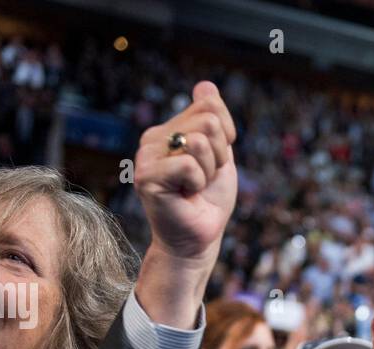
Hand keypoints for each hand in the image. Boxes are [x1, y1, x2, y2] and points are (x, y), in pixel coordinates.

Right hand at [135, 80, 237, 268]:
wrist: (199, 238)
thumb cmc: (209, 200)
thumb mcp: (220, 154)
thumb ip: (214, 120)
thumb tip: (204, 84)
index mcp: (169, 129)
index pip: (210, 105)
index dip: (226, 135)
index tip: (215, 162)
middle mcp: (153, 138)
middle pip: (208, 121)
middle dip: (219, 155)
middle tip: (204, 179)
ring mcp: (147, 156)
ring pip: (199, 141)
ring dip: (209, 171)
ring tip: (194, 187)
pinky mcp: (147, 177)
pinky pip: (189, 165)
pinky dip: (198, 183)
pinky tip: (185, 195)